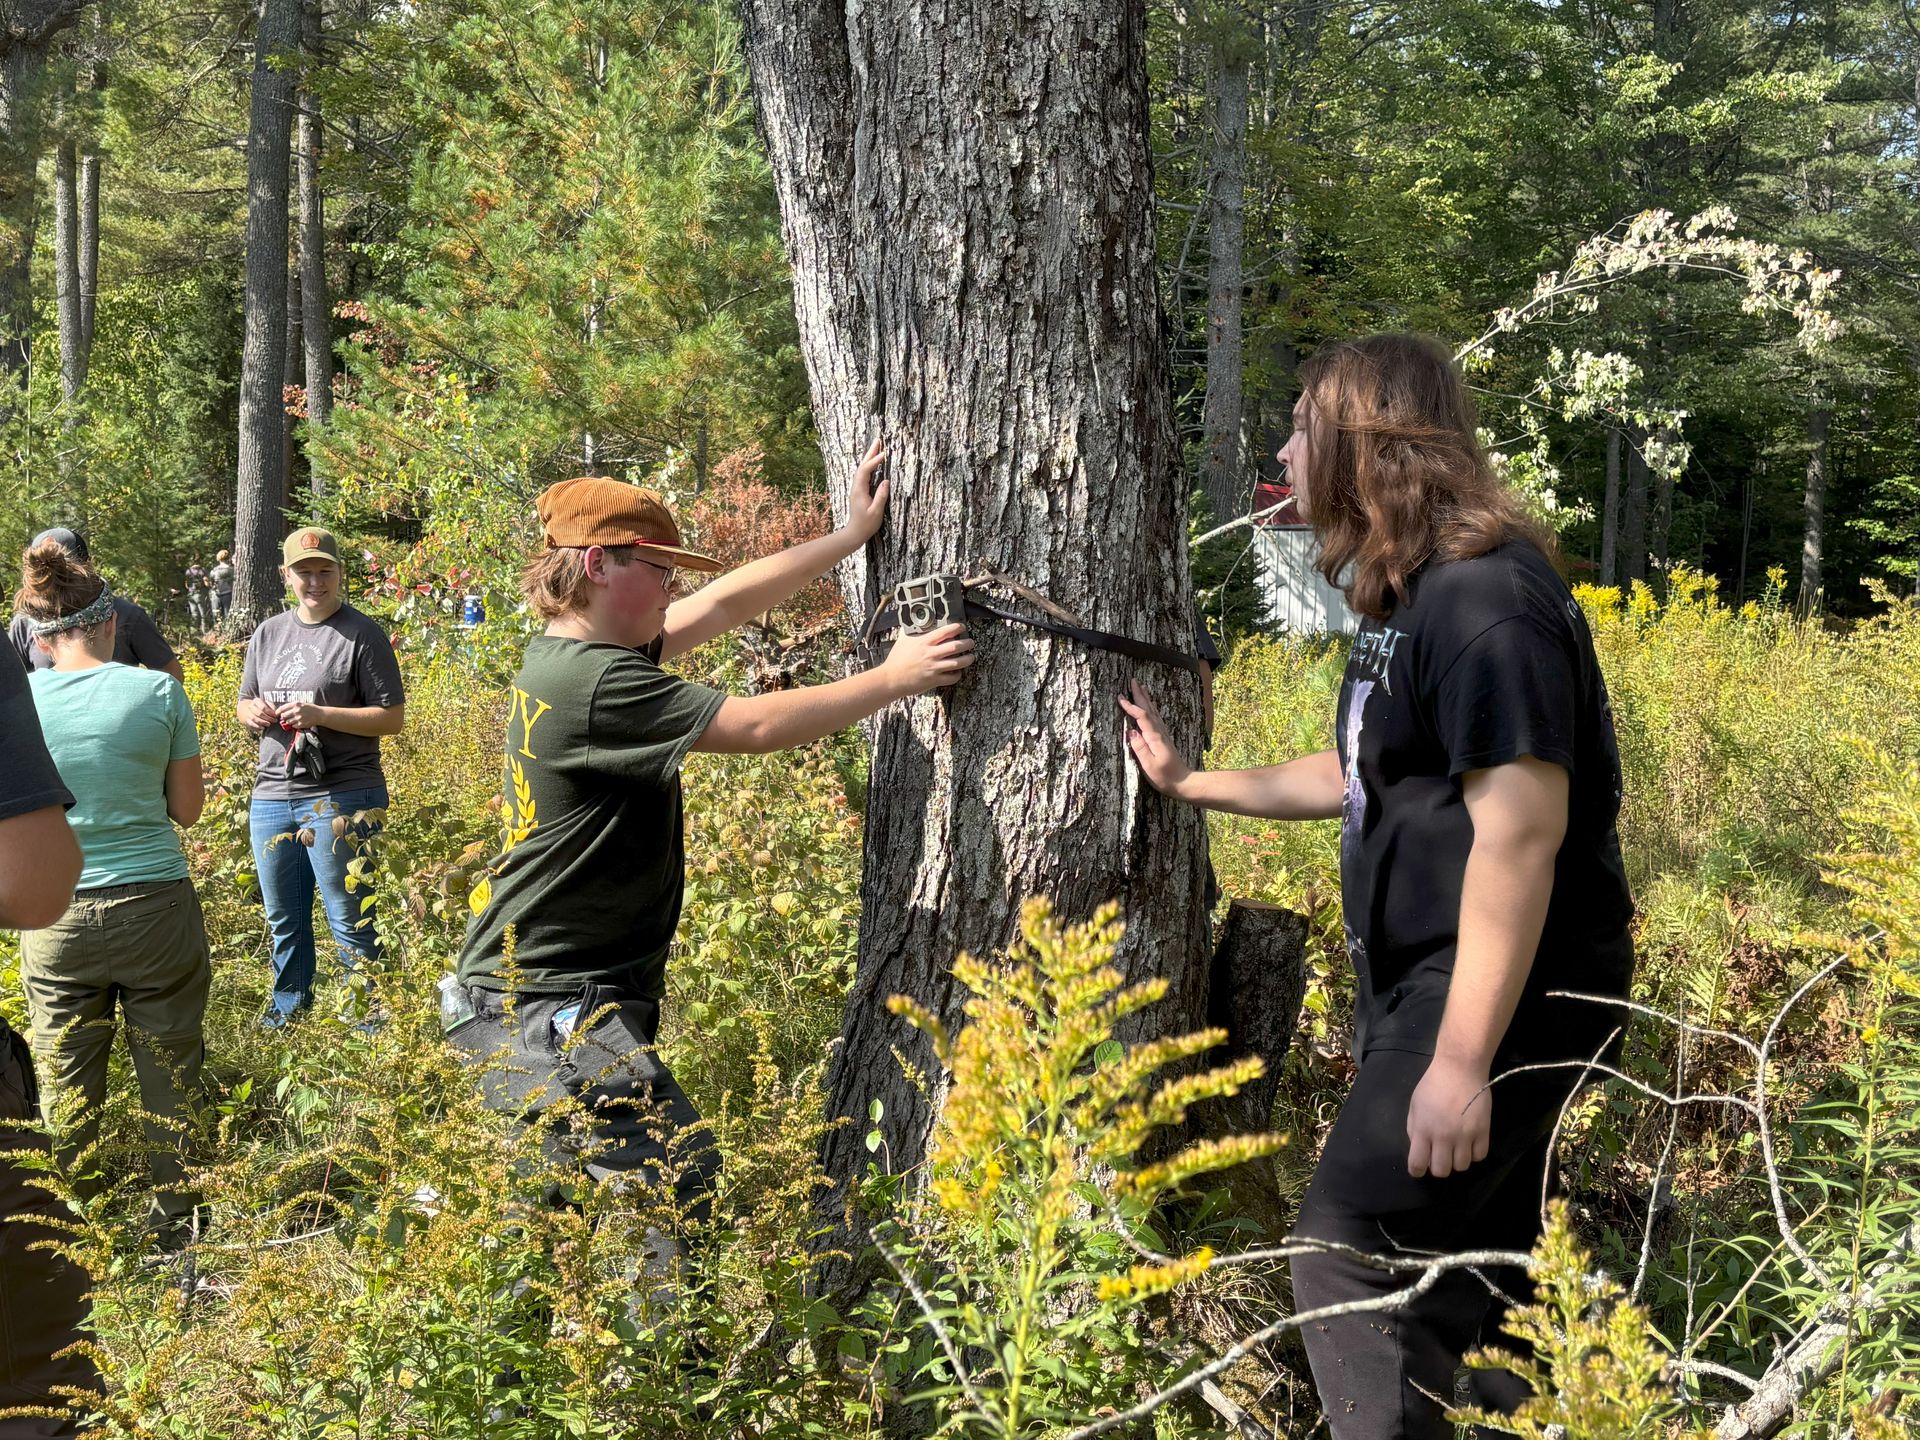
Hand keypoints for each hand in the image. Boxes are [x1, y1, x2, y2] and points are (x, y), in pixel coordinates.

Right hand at [238, 697, 277, 732]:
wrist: (252, 710)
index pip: (263, 707)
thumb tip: (277, 713)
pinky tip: (263, 728)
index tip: (275, 716)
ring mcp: (248, 713)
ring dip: (263, 723)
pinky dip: (257, 727)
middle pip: (259, 713)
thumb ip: (273, 707)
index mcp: (257, 701)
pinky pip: (251, 724)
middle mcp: (251, 706)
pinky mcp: (247, 720)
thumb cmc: (263, 707)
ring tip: (269, 724)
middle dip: (268, 718)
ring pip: (254, 719)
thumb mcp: (268, 704)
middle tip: (274, 721)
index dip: (270, 713)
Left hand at [274, 700, 323, 729]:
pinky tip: (298, 722)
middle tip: (285, 717)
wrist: (320, 714)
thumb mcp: (301, 703)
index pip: (282, 708)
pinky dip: (294, 725)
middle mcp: (296, 711)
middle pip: (283, 716)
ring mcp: (299, 718)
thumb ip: (292, 706)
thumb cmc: (310, 708)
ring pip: (288, 722)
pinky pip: (293, 726)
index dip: (277, 711)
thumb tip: (282, 711)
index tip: (276, 714)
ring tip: (293, 720)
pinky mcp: (301, 724)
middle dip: (283, 717)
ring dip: (289, 721)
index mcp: (296, 704)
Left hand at [843, 437, 889, 542]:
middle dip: (870, 453)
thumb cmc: (866, 525)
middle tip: (878, 440)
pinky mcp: (860, 492)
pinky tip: (874, 463)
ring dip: (870, 457)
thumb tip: (886, 481)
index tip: (884, 454)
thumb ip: (881, 496)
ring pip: (863, 469)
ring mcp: (857, 489)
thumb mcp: (876, 512)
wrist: (854, 533)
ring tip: (877, 447)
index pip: (865, 471)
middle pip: (862, 466)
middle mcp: (856, 487)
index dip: (874, 461)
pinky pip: (864, 474)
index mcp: (859, 490)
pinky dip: (870, 466)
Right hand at [881, 622, 974, 694]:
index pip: (945, 631)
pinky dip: (957, 675)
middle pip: (956, 646)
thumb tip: (910, 623)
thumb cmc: (895, 660)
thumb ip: (909, 632)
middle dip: (967, 643)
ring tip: (971, 657)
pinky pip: (951, 678)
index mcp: (924, 642)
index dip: (956, 628)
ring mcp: (934, 667)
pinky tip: (958, 673)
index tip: (962, 627)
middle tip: (971, 642)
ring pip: (958, 662)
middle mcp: (931, 654)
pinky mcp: (934, 680)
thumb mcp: (902, 641)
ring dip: (967, 659)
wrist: (891, 678)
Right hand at [1117, 680, 1193, 796]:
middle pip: (1149, 709)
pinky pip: (1155, 717)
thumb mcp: (1149, 765)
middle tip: (1133, 680)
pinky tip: (1150, 706)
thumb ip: (1140, 748)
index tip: (1119, 697)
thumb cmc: (1165, 777)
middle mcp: (1159, 732)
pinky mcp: (1163, 738)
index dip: (1130, 706)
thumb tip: (1130, 731)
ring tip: (1141, 687)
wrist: (1183, 782)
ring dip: (1146, 699)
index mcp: (1155, 737)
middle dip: (1140, 695)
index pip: (1141, 717)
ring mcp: (1162, 734)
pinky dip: (1151, 708)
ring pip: (1153, 711)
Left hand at [1405, 1053, 1491, 1178]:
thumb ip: (1414, 1129)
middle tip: (1440, 1156)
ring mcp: (1465, 1135)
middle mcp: (1444, 1136)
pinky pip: (1480, 1156)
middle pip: (1442, 1171)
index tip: (1419, 1169)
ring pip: (1462, 1167)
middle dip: (1438, 1167)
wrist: (1459, 1069)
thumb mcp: (1415, 1106)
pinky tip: (1470, 1144)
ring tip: (1456, 1148)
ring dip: (1457, 1161)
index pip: (1417, 1164)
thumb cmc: (1433, 1085)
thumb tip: (1419, 1149)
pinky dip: (1474, 1154)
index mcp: (1423, 1129)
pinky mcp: (1483, 1131)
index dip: (1417, 1171)